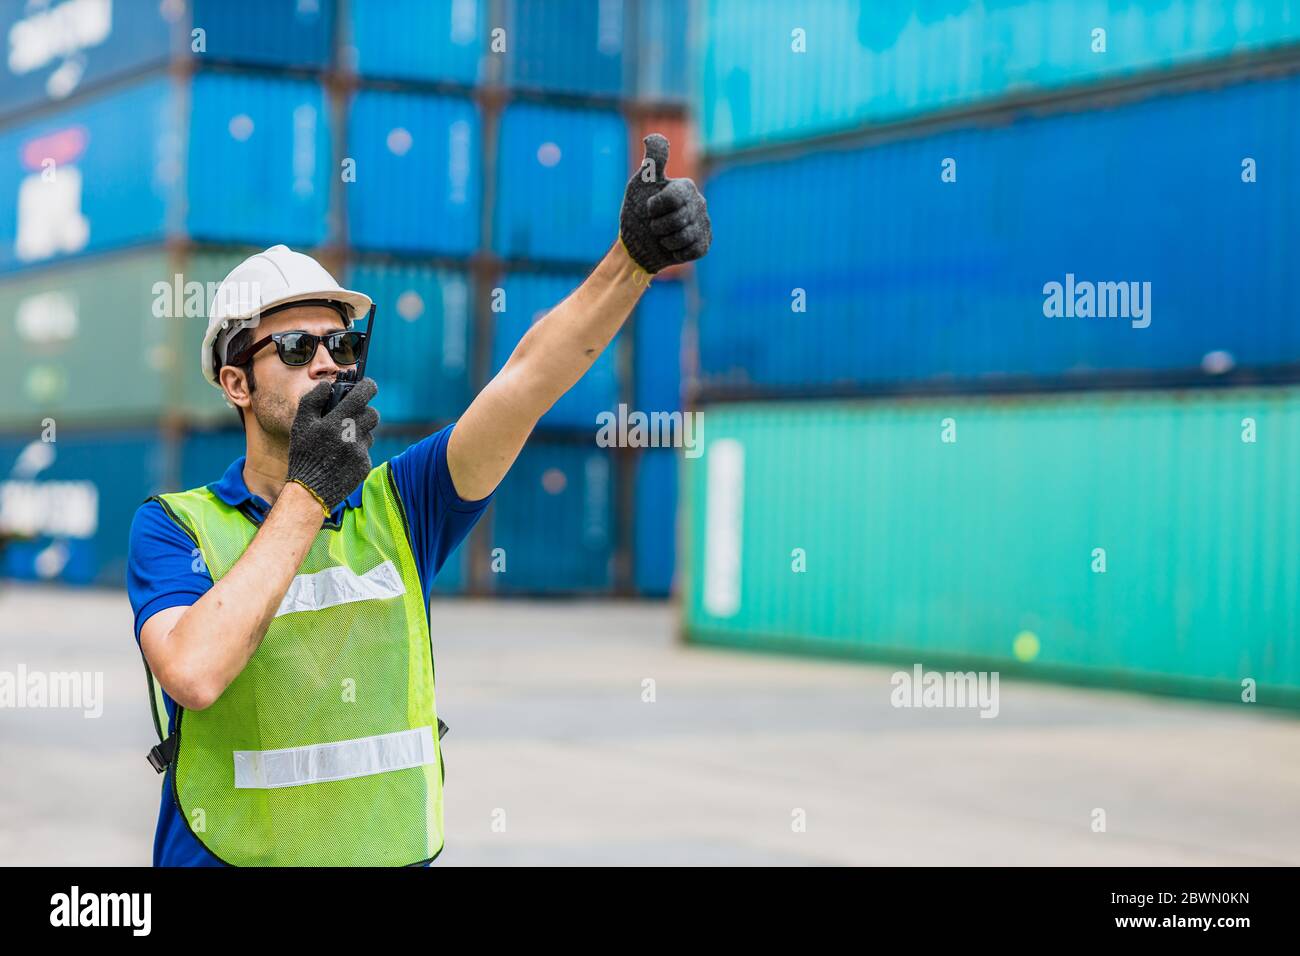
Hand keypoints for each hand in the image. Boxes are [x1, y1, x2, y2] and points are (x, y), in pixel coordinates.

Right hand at [286, 377, 379, 512]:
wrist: (309, 491)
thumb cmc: (303, 454)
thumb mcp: (300, 424)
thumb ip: (312, 400)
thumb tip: (327, 384)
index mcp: (335, 422)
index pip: (362, 396)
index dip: (368, 387)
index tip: (368, 386)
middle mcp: (351, 436)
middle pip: (373, 414)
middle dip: (365, 411)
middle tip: (353, 415)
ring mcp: (360, 452)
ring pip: (370, 433)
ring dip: (360, 432)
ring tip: (341, 441)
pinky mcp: (365, 466)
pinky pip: (366, 451)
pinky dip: (357, 450)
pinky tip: (342, 457)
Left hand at [619, 133, 711, 273]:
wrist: (637, 245)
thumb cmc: (637, 212)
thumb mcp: (640, 184)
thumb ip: (652, 161)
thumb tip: (651, 137)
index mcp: (686, 187)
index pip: (672, 198)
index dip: (654, 207)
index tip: (648, 209)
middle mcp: (700, 203)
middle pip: (678, 219)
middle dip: (658, 226)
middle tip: (654, 226)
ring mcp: (704, 224)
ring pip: (684, 237)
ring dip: (666, 241)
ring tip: (662, 237)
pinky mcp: (704, 244)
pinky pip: (693, 250)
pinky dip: (677, 252)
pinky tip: (672, 247)